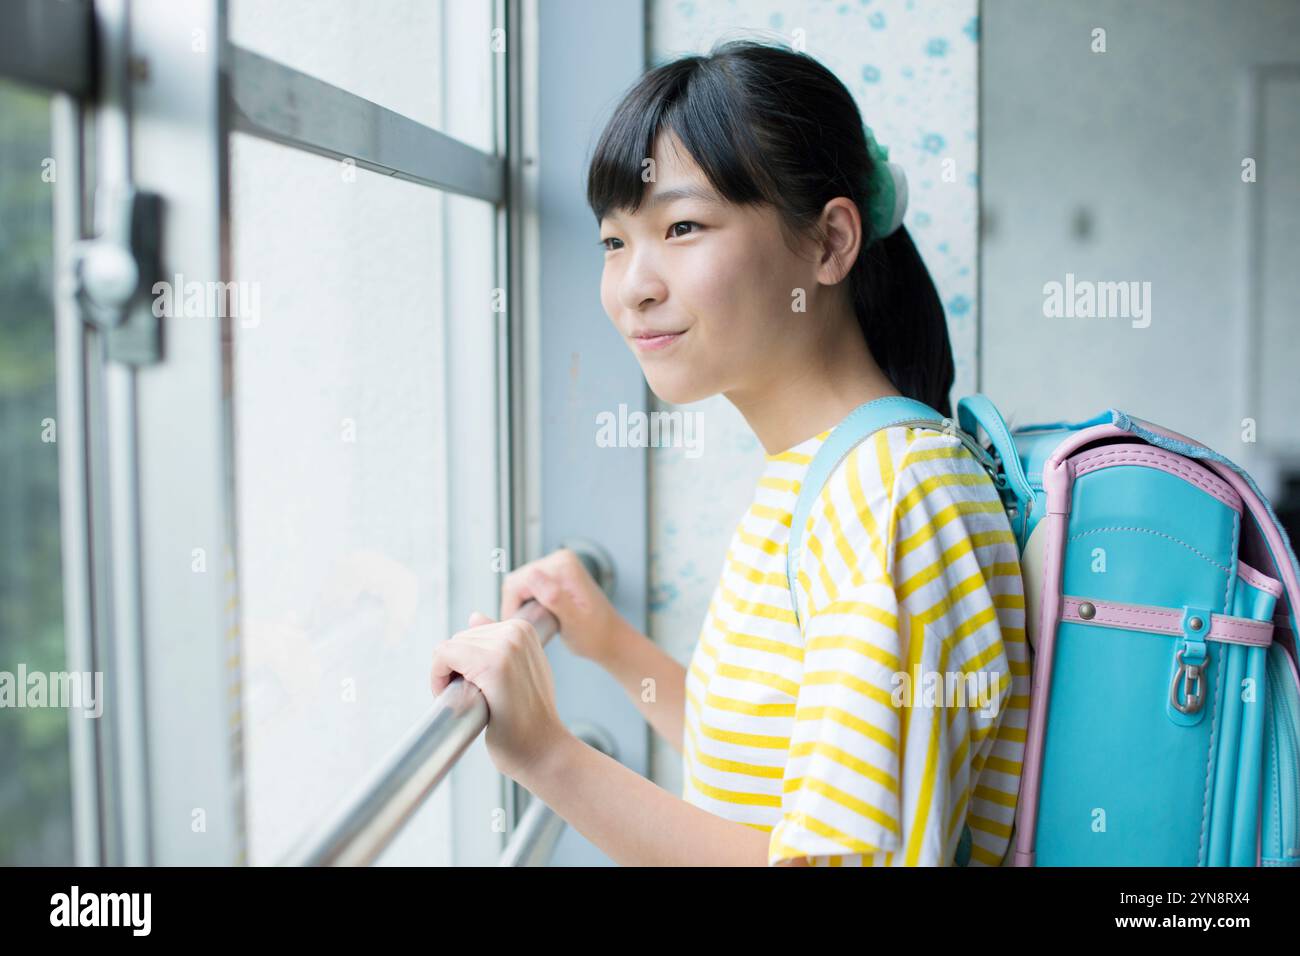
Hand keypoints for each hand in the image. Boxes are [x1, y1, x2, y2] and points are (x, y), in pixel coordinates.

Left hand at [429, 610, 570, 782]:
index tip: (478, 686)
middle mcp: (515, 631)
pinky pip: (442, 656)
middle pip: (458, 639)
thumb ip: (501, 643)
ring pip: (448, 648)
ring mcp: (505, 647)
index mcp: (523, 628)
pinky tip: (459, 698)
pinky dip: (438, 678)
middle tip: (472, 698)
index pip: (472, 633)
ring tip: (471, 700)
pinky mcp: (491, 665)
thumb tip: (475, 617)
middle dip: (456, 668)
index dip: (466, 662)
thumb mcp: (522, 669)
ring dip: (447, 676)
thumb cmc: (530, 717)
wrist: (543, 748)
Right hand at [500, 547, 626, 665]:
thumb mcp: (574, 621)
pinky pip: (527, 586)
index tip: (522, 628)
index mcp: (564, 566)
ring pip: (519, 584)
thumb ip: (555, 598)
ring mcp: (557, 565)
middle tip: (530, 628)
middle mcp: (559, 559)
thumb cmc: (595, 634)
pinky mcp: (554, 574)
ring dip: (521, 605)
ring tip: (536, 623)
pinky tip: (539, 616)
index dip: (512, 607)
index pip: (517, 582)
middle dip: (517, 606)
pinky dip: (527, 602)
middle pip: (516, 581)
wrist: (610, 638)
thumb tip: (533, 577)